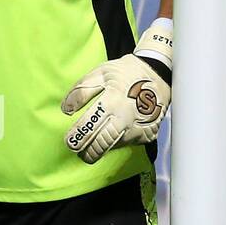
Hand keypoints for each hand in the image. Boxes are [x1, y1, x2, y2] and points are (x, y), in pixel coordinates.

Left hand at [61, 23, 171, 164]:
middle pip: (102, 144)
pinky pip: (128, 143)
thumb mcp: (100, 73)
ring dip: (103, 146)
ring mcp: (139, 128)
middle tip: (79, 152)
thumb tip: (66, 110)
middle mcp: (126, 118)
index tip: (69, 142)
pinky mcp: (148, 134)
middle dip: (88, 152)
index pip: (90, 126)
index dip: (77, 137)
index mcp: (112, 101)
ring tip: (95, 141)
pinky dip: (118, 141)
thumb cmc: (126, 72)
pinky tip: (116, 131)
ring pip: (114, 146)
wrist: (159, 73)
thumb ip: (80, 91)